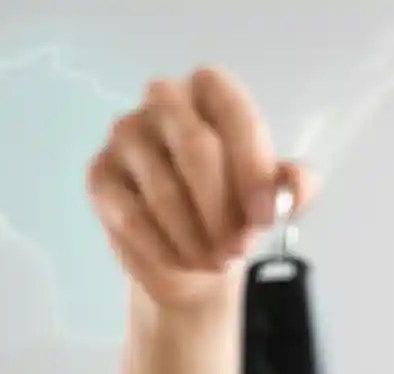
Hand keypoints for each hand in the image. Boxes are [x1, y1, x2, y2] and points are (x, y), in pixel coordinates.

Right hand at [87, 66, 316, 310]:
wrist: (194, 253)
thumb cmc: (235, 209)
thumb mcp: (275, 198)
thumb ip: (293, 186)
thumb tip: (294, 185)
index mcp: (211, 89)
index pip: (234, 114)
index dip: (253, 170)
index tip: (267, 218)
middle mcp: (163, 99)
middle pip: (197, 148)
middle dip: (222, 210)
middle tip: (238, 248)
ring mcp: (126, 134)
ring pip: (165, 192)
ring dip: (196, 238)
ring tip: (215, 260)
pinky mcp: (100, 175)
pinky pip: (133, 218)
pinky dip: (165, 250)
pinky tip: (183, 263)